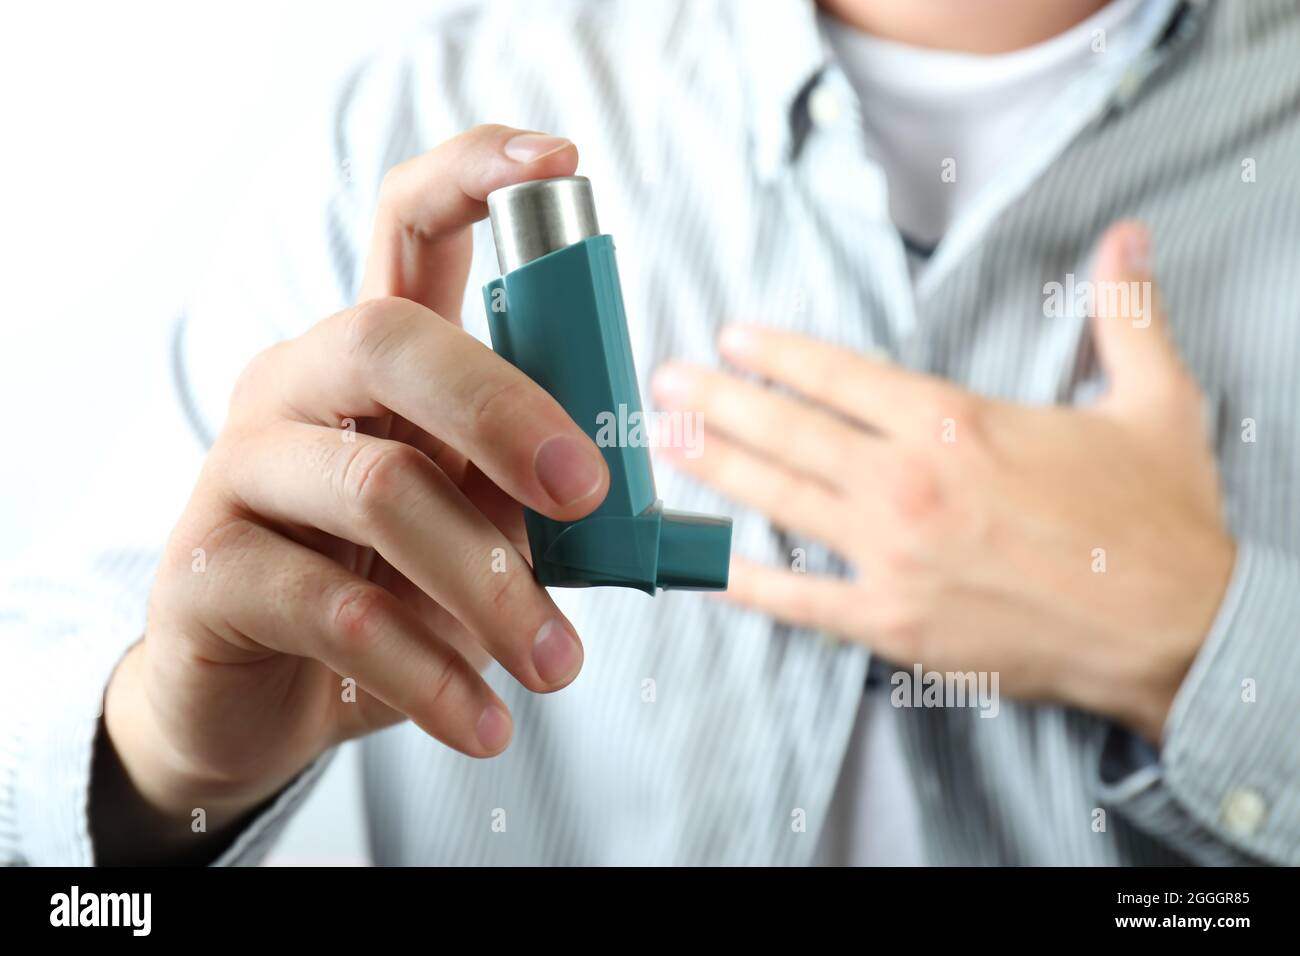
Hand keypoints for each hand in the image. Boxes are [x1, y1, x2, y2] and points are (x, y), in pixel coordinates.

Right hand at [98, 125, 608, 859]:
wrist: (263, 699)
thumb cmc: (388, 592)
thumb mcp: (477, 532)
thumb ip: (529, 496)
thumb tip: (615, 500)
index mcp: (372, 359)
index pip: (407, 226)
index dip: (477, 174)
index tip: (564, 161)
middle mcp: (296, 386)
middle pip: (391, 340)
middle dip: (506, 411)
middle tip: (587, 495)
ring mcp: (240, 471)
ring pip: (381, 491)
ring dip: (495, 590)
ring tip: (559, 669)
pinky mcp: (208, 569)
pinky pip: (339, 608)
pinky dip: (431, 671)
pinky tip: (481, 721)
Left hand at [652, 221, 1234, 743]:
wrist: (1179, 630)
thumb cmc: (1159, 520)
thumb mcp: (1153, 400)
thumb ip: (1124, 314)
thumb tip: (1127, 239)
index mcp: (954, 424)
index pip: (838, 375)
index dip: (775, 354)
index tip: (730, 338)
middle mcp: (907, 485)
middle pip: (787, 430)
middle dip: (717, 401)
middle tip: (664, 383)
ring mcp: (891, 558)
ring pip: (778, 500)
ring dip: (713, 466)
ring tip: (664, 441)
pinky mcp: (892, 626)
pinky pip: (797, 601)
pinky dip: (742, 580)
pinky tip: (699, 563)